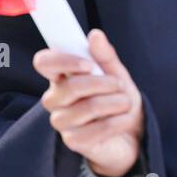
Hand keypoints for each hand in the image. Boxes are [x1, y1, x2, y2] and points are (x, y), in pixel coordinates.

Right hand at [33, 28, 143, 176]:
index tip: (89, 65)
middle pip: (69, 87)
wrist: (132, 134)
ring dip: (114, 102)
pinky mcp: (73, 142)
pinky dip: (117, 122)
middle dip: (101, 84)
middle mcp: (55, 98)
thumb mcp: (117, 74)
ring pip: (86, 108)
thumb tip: (95, 35)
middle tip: (118, 84)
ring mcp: (62, 121)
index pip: (44, 62)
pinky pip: (95, 129)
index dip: (63, 60)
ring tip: (125, 103)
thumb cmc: (119, 101)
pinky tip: (124, 119)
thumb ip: (105, 56)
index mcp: (61, 76)